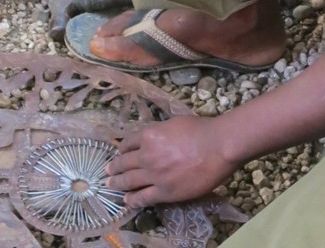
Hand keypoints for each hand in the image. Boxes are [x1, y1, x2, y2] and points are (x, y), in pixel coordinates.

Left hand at [107, 116, 237, 207]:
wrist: (217, 147)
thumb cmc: (201, 130)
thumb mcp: (174, 123)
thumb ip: (160, 132)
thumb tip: (157, 136)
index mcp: (149, 135)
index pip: (128, 142)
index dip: (122, 149)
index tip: (119, 153)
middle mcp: (146, 155)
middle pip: (124, 163)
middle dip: (114, 167)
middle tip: (107, 171)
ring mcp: (154, 175)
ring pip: (129, 181)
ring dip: (117, 183)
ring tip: (110, 185)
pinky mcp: (164, 192)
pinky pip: (143, 198)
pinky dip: (132, 200)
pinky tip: (127, 201)